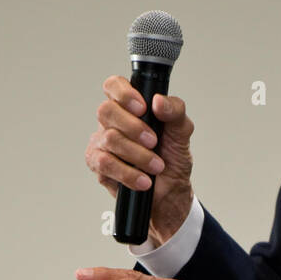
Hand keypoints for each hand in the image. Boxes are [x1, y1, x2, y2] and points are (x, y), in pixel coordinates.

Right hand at [85, 77, 193, 243]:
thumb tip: (158, 101)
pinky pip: (105, 164)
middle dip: (133, 127)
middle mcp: (112, 122)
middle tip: (154, 142)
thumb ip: (175, 111)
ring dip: (138, 155)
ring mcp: (102, 143)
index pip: (113, 85)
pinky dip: (128, 173)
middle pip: (106, 111)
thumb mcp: (182, 132)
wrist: (170, 193)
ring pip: (109, 139)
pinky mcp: (98, 165)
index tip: (143, 108)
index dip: (124, 93)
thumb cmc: (172, 159)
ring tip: (156, 166)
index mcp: (129, 106)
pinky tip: (144, 180)